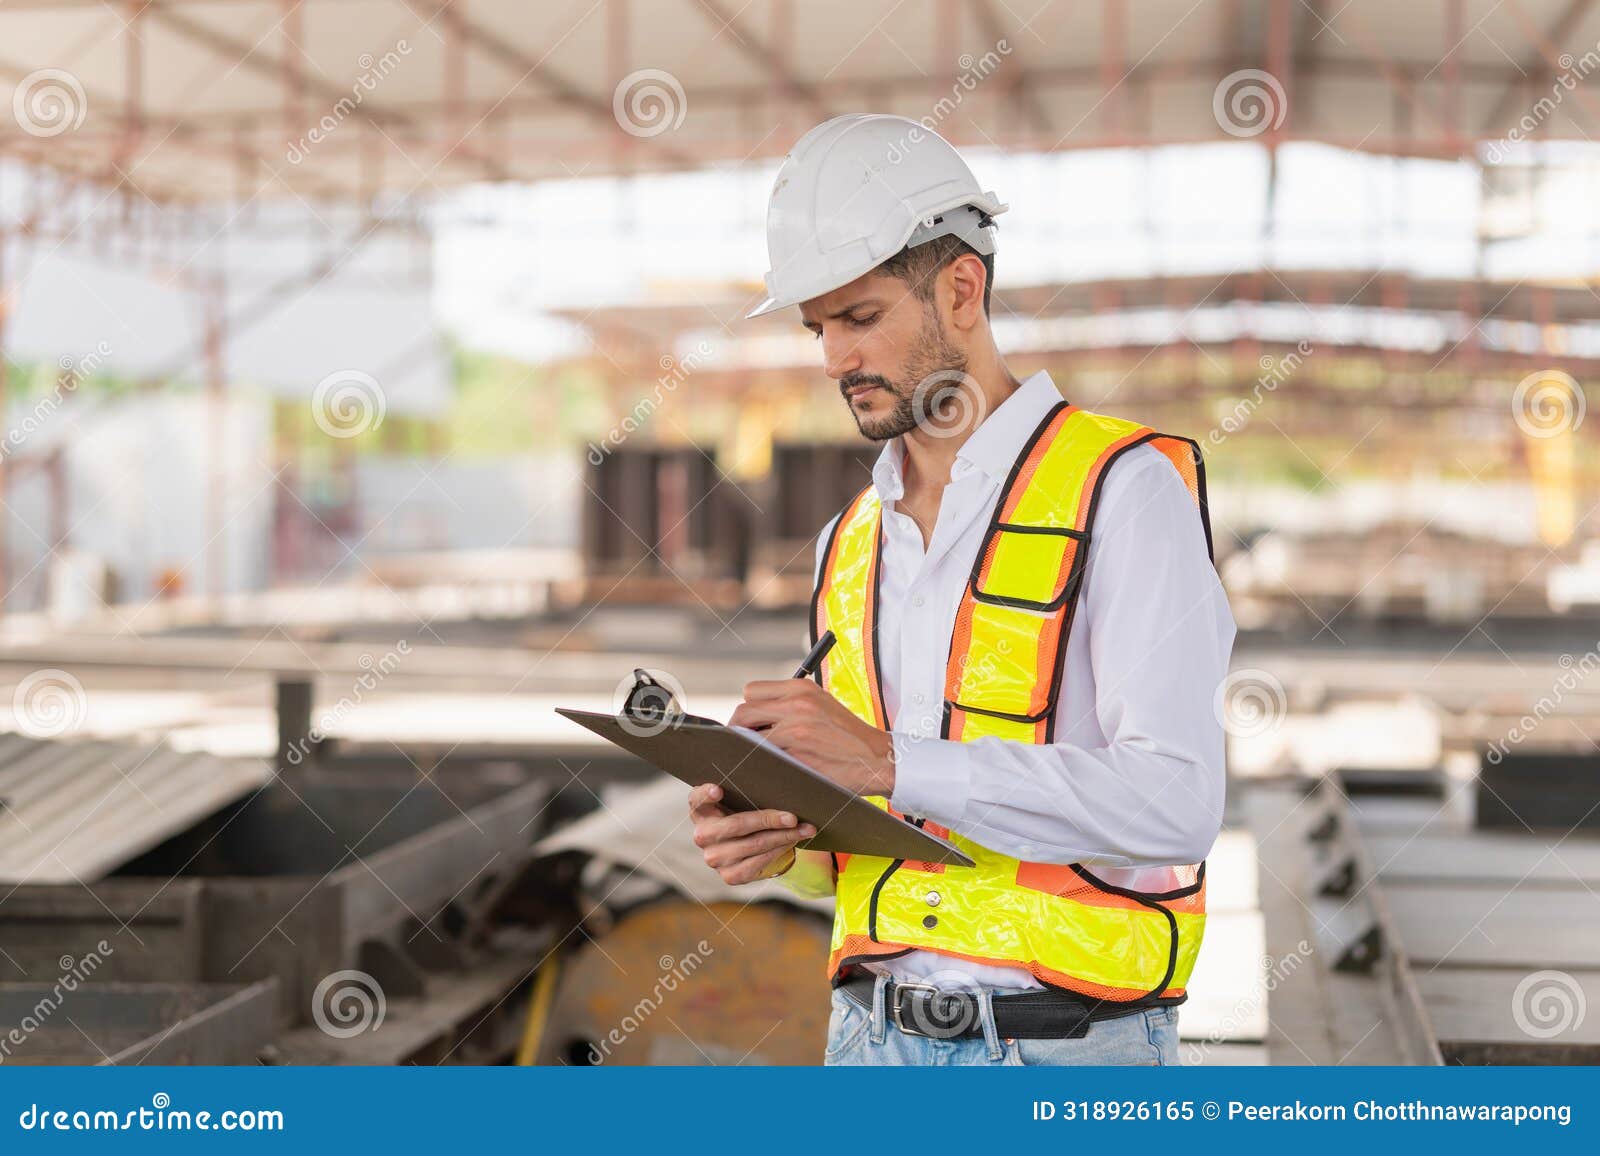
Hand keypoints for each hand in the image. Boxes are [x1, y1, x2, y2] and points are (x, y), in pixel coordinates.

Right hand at [688, 783, 816, 884]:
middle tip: (793, 817)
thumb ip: (746, 787)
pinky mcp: (730, 876)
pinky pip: (759, 862)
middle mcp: (702, 835)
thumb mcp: (739, 798)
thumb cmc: (743, 811)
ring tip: (804, 829)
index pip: (697, 798)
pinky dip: (779, 850)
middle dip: (769, 819)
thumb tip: (778, 770)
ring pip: (754, 845)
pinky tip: (792, 841)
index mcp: (701, 810)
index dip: (706, 794)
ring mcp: (714, 858)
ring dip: (784, 836)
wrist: (743, 846)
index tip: (719, 790)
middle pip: (737, 824)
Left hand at [729, 679, 895, 797]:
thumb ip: (791, 705)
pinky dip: (763, 766)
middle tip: (745, 746)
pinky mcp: (798, 755)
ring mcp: (797, 730)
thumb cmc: (849, 737)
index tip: (750, 724)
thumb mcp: (822, 705)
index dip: (748, 709)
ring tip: (760, 760)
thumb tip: (756, 717)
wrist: (879, 759)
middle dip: (740, 730)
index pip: (751, 691)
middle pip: (743, 711)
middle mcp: (797, 703)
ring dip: (749, 751)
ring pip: (749, 738)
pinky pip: (764, 760)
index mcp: (802, 688)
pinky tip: (773, 771)